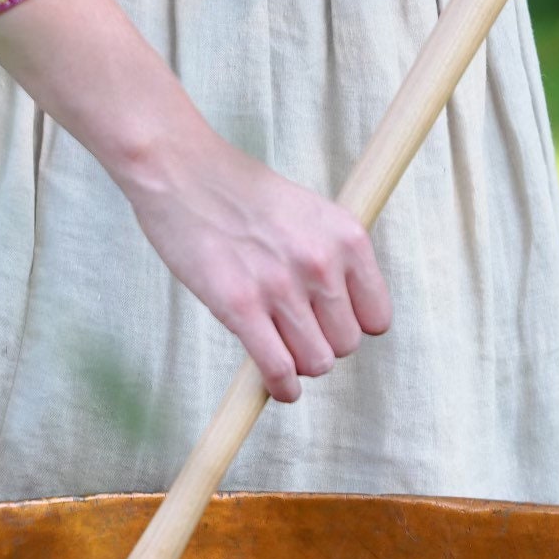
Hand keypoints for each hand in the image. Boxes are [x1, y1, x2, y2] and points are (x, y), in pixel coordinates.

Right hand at [0, 0, 392, 403]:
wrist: (181, 171)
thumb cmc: (237, 190)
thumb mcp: (306, 211)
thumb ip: (330, 255)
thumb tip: (338, 309)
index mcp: (347, 237)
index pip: (377, 318)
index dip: (351, 326)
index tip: (329, 324)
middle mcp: (322, 263)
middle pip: (346, 344)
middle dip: (322, 345)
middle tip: (295, 333)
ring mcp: (281, 287)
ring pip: (316, 363)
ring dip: (299, 365)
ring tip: (281, 353)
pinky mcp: (239, 307)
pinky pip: (277, 369)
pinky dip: (279, 388)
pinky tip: (274, 386)